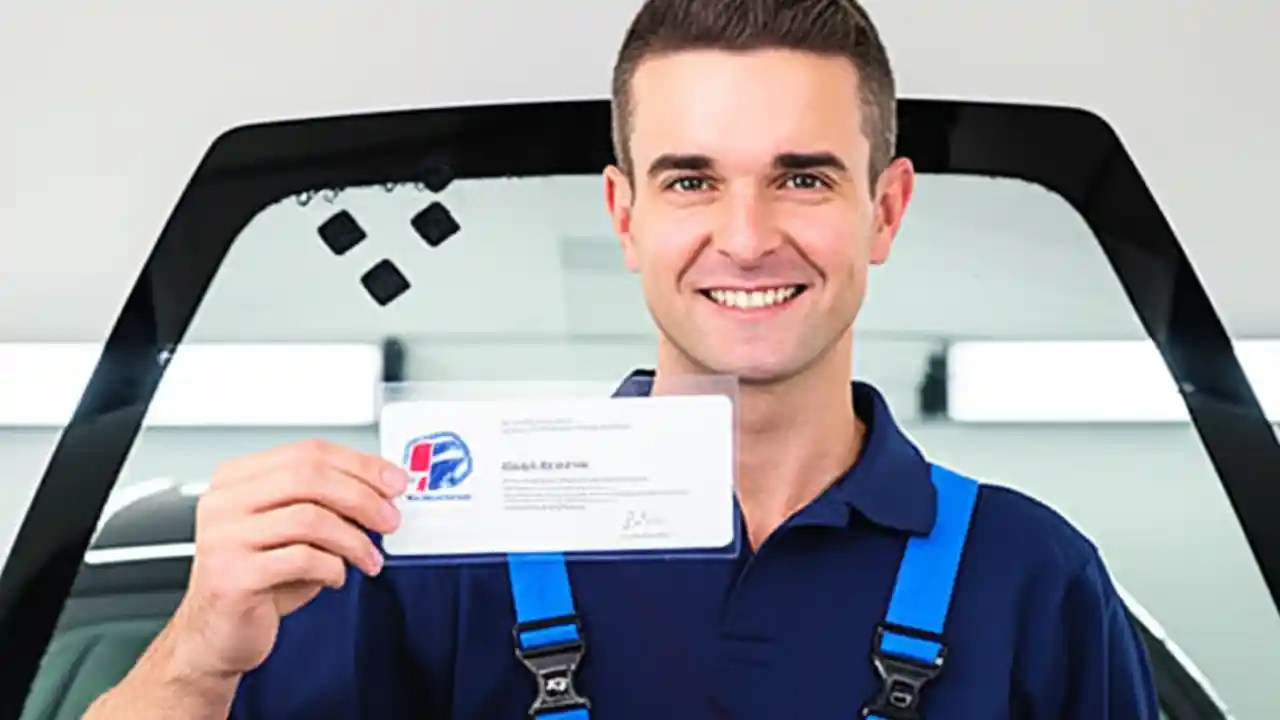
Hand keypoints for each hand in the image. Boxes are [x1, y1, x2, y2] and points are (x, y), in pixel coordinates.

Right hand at [164, 439, 408, 681]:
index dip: (359, 464)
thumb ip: (326, 503)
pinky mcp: (231, 576)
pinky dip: (333, 567)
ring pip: (309, 518)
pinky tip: (336, 576)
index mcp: (237, 479)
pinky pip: (301, 559)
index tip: (393, 482)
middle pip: (309, 477)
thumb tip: (382, 490)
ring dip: (354, 539)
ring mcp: (223, 538)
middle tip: (390, 518)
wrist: (218, 634)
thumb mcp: (294, 531)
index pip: (307, 452)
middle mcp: (224, 502)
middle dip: (362, 497)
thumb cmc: (259, 580)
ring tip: (369, 558)